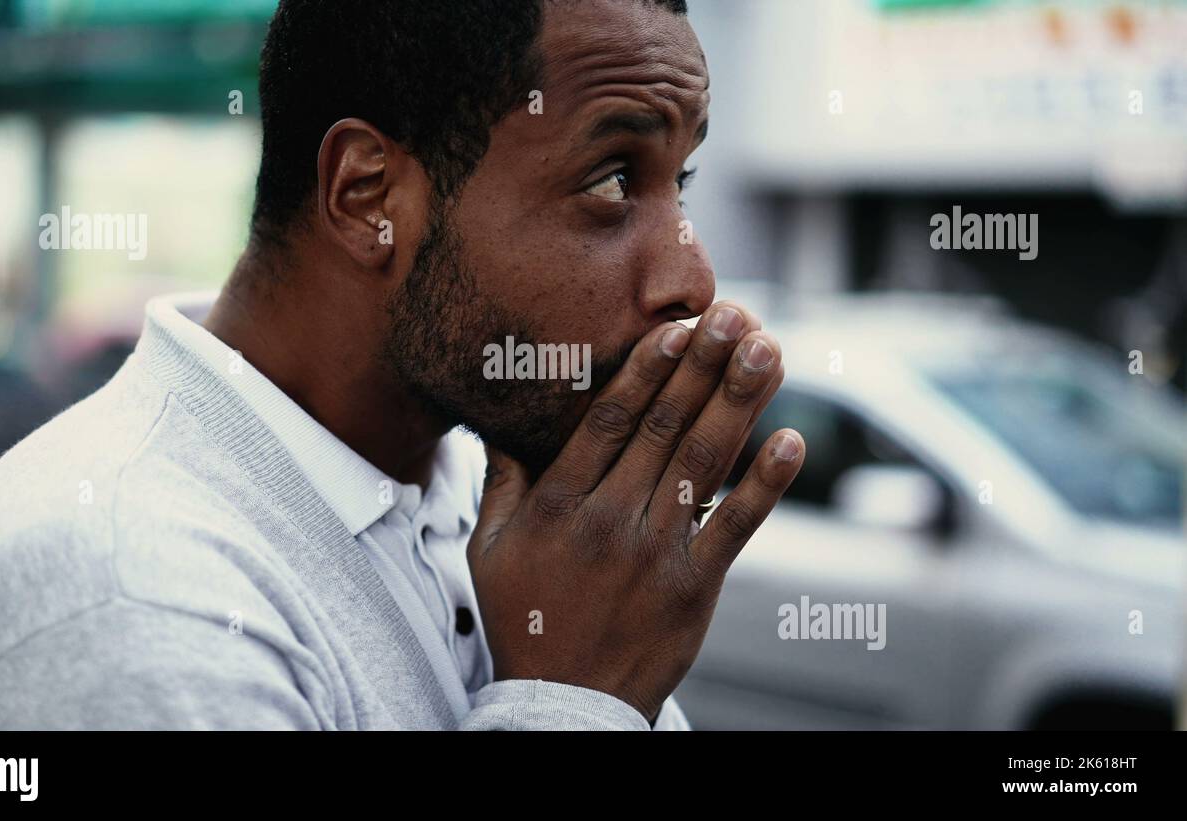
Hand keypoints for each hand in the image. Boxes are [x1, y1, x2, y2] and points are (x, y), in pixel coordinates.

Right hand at [467, 302, 804, 720]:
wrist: (564, 704)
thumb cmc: (525, 619)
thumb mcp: (490, 548)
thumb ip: (503, 478)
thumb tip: (504, 417)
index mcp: (560, 504)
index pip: (611, 420)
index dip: (649, 369)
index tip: (678, 326)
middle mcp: (609, 520)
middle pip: (666, 428)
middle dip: (705, 365)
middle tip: (737, 313)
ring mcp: (656, 554)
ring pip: (704, 464)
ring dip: (740, 402)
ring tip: (768, 350)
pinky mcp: (694, 588)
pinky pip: (735, 528)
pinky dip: (766, 485)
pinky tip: (791, 441)